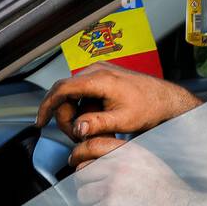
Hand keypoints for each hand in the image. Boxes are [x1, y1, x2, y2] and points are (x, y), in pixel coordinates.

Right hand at [35, 63, 201, 140]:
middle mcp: (97, 70)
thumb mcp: (123, 120)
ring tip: (91, 130)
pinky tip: (96, 121)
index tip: (40, 122)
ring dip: (75, 114)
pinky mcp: (102, 77)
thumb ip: (97, 124)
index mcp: (100, 79)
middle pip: (65, 93)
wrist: (165, 99)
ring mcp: (99, 72)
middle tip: (76, 135)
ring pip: (72, 94)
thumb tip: (77, 128)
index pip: (62, 89)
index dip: (47, 106)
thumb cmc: (150, 106)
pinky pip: (82, 93)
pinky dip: (83, 108)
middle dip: (65, 116)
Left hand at [74, 141, 205, 205]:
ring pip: (83, 194)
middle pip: (82, 171)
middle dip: (86, 182)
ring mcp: (112, 188)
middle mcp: (118, 166)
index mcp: (128, 152)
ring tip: (111, 204)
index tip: (76, 160)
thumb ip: (123, 156)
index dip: (80, 153)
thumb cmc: (167, 190)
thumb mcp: (148, 161)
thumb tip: (96, 159)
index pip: (91, 145)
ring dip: (92, 201)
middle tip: (97, 190)